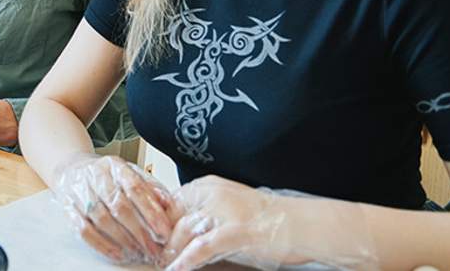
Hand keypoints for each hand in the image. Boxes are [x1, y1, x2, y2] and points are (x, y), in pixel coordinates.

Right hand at [53, 153, 177, 265]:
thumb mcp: (131, 173)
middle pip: (119, 206)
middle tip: (154, 249)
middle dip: (140, 232)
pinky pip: (83, 230)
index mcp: (116, 166)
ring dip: (123, 240)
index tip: (164, 231)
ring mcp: (80, 192)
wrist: (72, 169)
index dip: (151, 212)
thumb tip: (169, 205)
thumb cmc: (107, 176)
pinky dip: (101, 245)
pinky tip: (117, 253)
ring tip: (138, 252)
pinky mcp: (69, 207)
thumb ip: (151, 188)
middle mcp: (96, 176)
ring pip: (102, 219)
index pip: (135, 188)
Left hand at [162, 176, 377, 270]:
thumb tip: (172, 231)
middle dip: (158, 240)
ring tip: (163, 265)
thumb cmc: (265, 222)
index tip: (147, 239)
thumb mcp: (226, 211)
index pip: (169, 203)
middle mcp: (212, 194)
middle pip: (171, 217)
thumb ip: (200, 216)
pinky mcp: (236, 232)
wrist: (302, 226)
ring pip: (183, 232)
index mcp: (207, 186)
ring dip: (169, 252)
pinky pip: (202, 246)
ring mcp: (224, 212)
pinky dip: (187, 260)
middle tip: (150, 256)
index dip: (155, 223)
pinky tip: (178, 270)